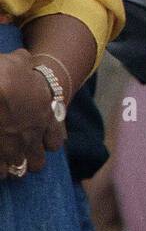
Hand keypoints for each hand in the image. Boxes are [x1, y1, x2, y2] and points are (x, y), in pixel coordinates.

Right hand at [0, 49, 64, 177]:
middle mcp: (32, 134)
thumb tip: (23, 59)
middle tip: (21, 153)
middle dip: (31, 159)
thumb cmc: (4, 73)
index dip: (49, 141)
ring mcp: (13, 148)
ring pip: (20, 169)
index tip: (42, 140)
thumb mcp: (18, 61)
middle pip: (38, 161)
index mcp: (43, 114)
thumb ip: (24, 63)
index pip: (55, 140)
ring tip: (5, 163)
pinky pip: (0, 171)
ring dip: (13, 166)